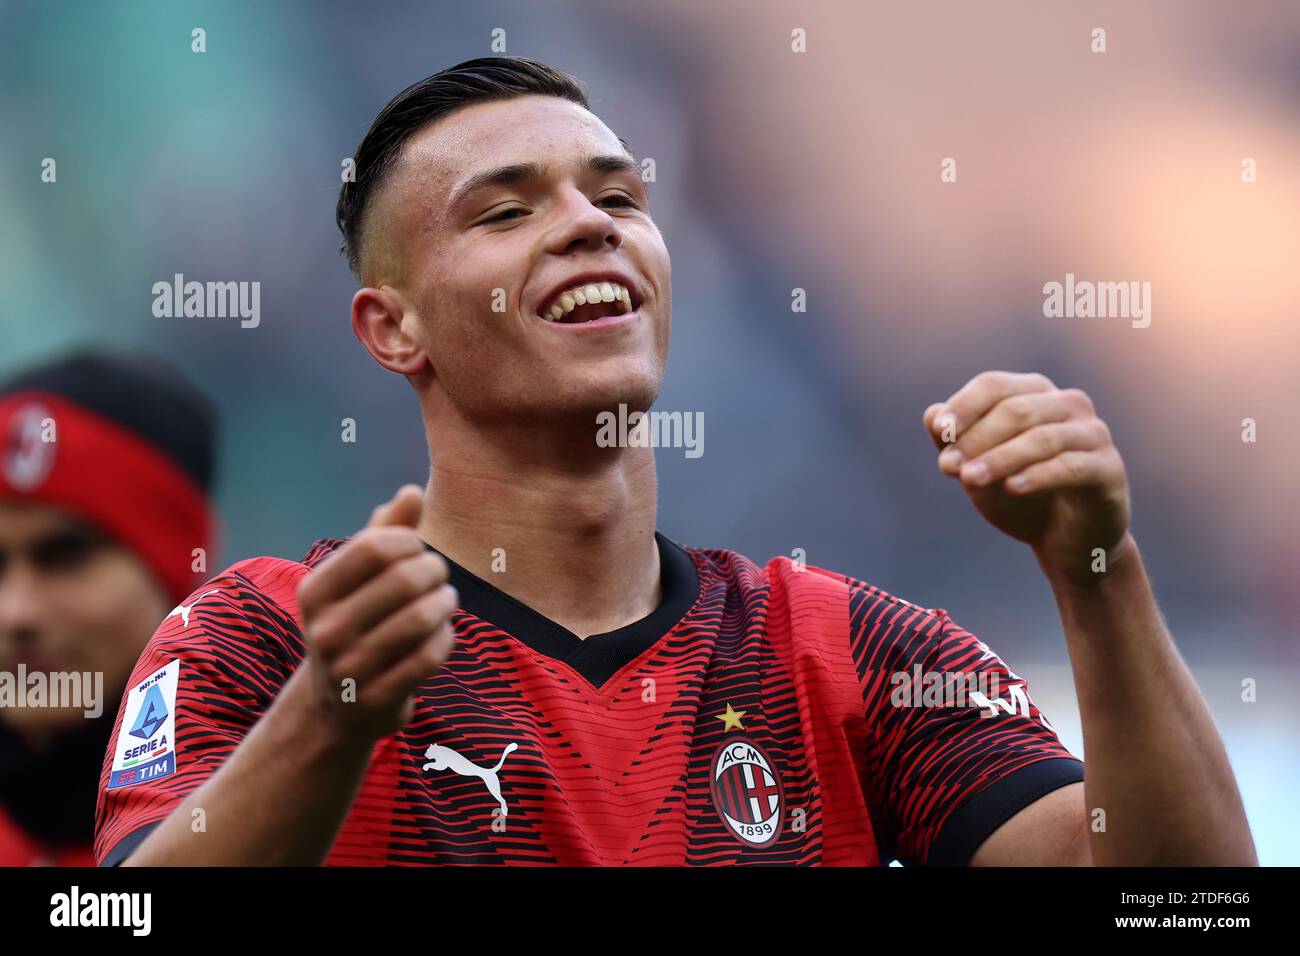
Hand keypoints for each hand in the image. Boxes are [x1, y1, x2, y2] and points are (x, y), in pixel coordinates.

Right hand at [295, 484, 456, 741]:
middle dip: (435, 571)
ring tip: (445, 601)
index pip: (375, 546)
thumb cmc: (356, 622)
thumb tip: (412, 492)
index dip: (410, 541)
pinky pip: (430, 656)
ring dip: (445, 603)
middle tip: (439, 576)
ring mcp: (348, 668)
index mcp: (315, 590)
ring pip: (421, 618)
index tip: (418, 549)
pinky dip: (445, 638)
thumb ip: (386, 532)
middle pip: (404, 579)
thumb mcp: (359, 579)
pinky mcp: (376, 698)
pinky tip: (441, 634)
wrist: (336, 706)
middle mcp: (324, 629)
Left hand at [923, 371, 1131, 584]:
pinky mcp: (1108, 469)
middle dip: (977, 438)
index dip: (964, 407)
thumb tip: (932, 415)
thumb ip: (955, 442)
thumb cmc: (1019, 493)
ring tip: (968, 480)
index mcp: (1035, 393)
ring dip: (1000, 458)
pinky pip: (1070, 466)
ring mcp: (1093, 434)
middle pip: (1016, 409)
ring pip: (1042, 438)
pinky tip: (1011, 487)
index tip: (939, 432)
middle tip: (947, 467)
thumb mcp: (978, 467)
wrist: (1066, 541)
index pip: (995, 386)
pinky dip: (1037, 475)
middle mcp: (1069, 404)